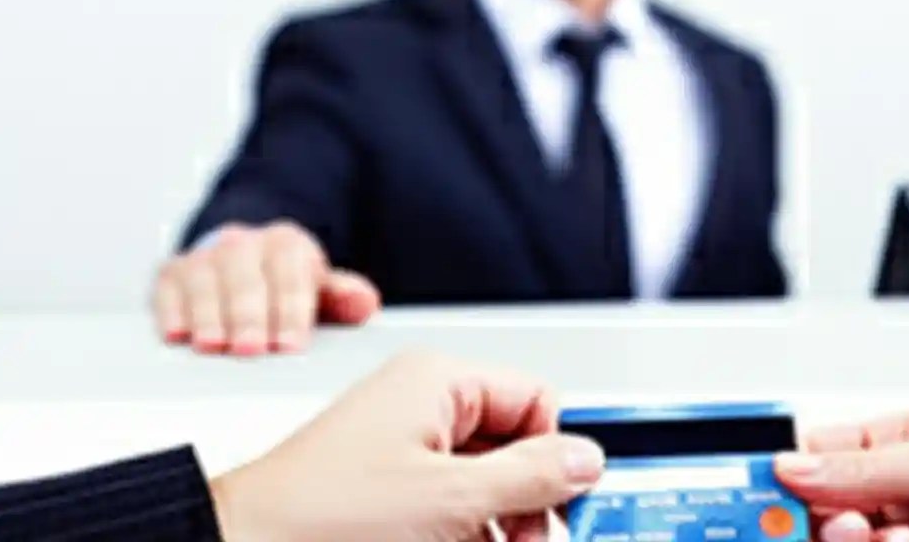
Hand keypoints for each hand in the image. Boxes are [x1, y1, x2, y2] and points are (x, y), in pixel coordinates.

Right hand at [151, 222, 380, 354]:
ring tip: (212, 346)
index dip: (291, 313)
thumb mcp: (322, 290)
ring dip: (208, 314)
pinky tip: (176, 333)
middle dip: (248, 315)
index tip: (290, 346)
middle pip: (245, 277)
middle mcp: (244, 243)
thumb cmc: (288, 288)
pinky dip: (171, 309)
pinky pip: (168, 287)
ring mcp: (205, 256)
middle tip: (250, 349)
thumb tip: (364, 302)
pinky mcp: (172, 272)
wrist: (246, 262)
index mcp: (287, 244)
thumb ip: (345, 298)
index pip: (291, 278)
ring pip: (205, 279)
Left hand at [208, 350, 605, 541]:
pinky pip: (449, 503)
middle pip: (513, 447)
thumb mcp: (450, 499)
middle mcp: (424, 405)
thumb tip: (587, 460)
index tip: (563, 506)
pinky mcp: (387, 486)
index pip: (536, 402)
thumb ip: (530, 477)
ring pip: (484, 483)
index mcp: (439, 382)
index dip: (555, 456)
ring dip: (495, 526)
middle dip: (526, 503)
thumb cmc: (322, 517)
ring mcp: (404, 447)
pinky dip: (461, 533)